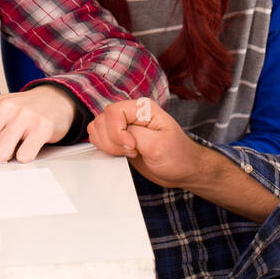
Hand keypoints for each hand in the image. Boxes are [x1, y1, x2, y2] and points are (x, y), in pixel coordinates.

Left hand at [0, 86, 77, 162]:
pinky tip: (29, 145)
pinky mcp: (42, 127)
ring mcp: (23, 117)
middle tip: (2, 146)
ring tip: (16, 146)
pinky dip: (26, 157)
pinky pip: (24, 156)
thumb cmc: (20, 111)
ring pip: (0, 154)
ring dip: (8, 157)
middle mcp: (3, 108)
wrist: (54, 100)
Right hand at [88, 97, 204, 187]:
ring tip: (127, 153)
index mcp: (143, 108)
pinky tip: (121, 155)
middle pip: (102, 120)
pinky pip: (99, 138)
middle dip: (112, 141)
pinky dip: (104, 148)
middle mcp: (131, 114)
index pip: (114, 111)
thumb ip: (136, 135)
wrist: (182, 170)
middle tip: (132, 151)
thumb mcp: (159, 145)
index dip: (117, 132)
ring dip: (107, 145)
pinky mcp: (118, 139)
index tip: (131, 147)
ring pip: (97, 128)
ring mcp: (123, 126)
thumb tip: (119, 134)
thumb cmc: (178, 156)